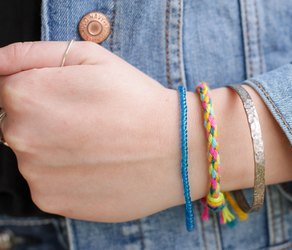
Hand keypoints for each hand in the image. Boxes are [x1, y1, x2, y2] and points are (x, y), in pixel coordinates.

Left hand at [0, 41, 184, 221]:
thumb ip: (31, 54)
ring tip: (98, 145)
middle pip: (17, 124)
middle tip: (89, 121)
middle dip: (46, 120)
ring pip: (34, 155)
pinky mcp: (52, 201)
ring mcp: (34, 174)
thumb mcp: (91, 57)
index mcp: (25, 95)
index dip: (43, 92)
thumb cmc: (137, 100)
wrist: (176, 149)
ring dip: (57, 150)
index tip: (71, 98)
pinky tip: (96, 166)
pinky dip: (67, 175)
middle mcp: (19, 137)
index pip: (7, 90)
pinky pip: (48, 182)